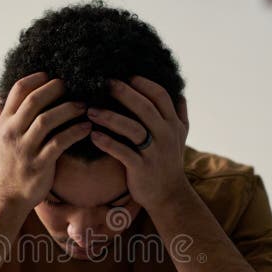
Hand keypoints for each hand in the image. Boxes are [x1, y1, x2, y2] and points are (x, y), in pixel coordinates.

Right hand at [0, 72, 90, 209]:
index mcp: (4, 123)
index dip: (36, 79)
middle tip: (71, 85)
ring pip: (47, 120)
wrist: (8, 195)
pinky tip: (87, 128)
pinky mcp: (39, 164)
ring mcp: (25, 149)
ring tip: (84, 106)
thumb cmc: (8, 163)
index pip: (17, 90)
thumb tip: (0, 95)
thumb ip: (0, 116)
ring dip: (68, 109)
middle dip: (55, 89)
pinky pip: (59, 143)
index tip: (50, 75)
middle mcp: (12, 133)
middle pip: (33, 101)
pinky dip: (75, 132)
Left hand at [87, 76, 190, 211]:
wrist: (169, 195)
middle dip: (124, 93)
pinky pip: (123, 152)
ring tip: (90, 110)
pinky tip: (93, 135)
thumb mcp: (181, 137)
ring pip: (132, 128)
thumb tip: (181, 94)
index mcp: (173, 124)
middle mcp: (166, 135)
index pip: (160, 95)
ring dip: (110, 117)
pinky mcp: (141, 168)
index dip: (142, 83)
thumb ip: (181, 115)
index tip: (125, 75)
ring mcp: (154, 152)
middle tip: (104, 83)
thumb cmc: (169, 163)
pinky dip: (107, 143)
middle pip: (145, 107)